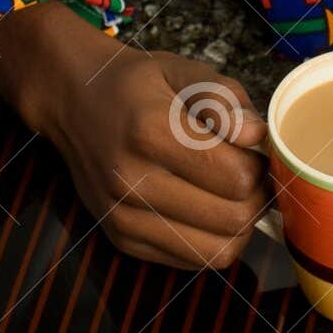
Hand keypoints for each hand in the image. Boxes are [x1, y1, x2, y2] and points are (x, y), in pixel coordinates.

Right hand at [0, 3, 270, 269]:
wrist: (72, 99)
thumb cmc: (135, 82)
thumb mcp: (181, 70)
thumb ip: (223, 99)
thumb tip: (256, 138)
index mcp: (151, 131)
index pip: (235, 177)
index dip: (259, 165)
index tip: (253, 151)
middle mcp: (131, 181)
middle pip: (231, 219)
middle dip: (255, 199)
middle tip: (248, 174)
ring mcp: (122, 216)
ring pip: (216, 251)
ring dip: (238, 227)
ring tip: (230, 195)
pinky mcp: (120, 238)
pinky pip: (190, 262)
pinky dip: (211, 241)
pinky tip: (205, 209)